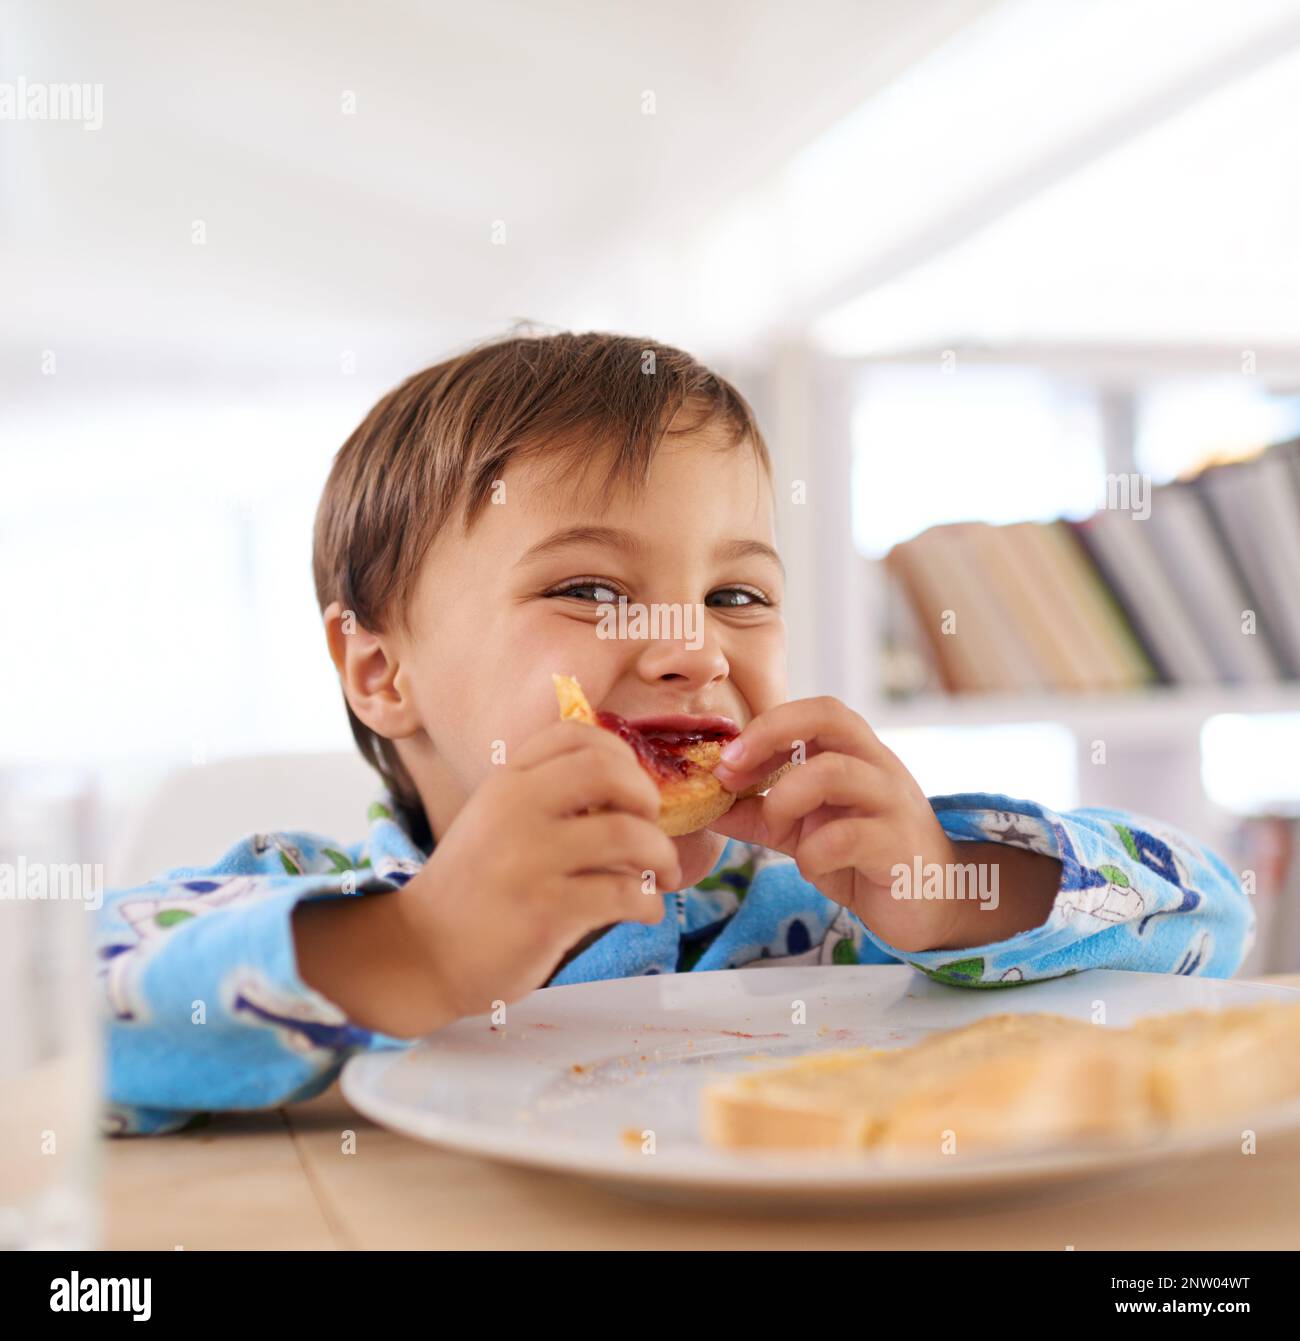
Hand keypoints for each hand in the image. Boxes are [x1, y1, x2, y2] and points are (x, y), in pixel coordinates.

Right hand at [394, 720, 682, 1021]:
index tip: (630, 788)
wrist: (422, 954)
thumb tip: (631, 791)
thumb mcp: (495, 822)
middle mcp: (516, 810)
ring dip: (662, 855)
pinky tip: (645, 911)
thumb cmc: (474, 888)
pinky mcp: (546, 912)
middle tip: (651, 827)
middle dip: (647, 798)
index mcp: (506, 782)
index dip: (620, 754)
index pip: (574, 734)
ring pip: (628, 835)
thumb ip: (546, 798)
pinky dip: (649, 903)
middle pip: (609, 772)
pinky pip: (623, 894)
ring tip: (661, 875)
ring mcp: (529, 860)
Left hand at [708, 696, 962, 952]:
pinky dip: (813, 854)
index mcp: (856, 754)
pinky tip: (812, 868)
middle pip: (828, 717)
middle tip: (732, 775)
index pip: (814, 711)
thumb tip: (706, 806)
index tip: (726, 762)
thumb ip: (759, 815)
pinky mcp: (899, 847)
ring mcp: (892, 804)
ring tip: (776, 828)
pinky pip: (846, 836)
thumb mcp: (803, 831)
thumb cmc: (864, 858)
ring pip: (833, 771)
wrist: (930, 904)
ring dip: (784, 799)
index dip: (765, 726)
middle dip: (768, 736)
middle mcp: (878, 767)